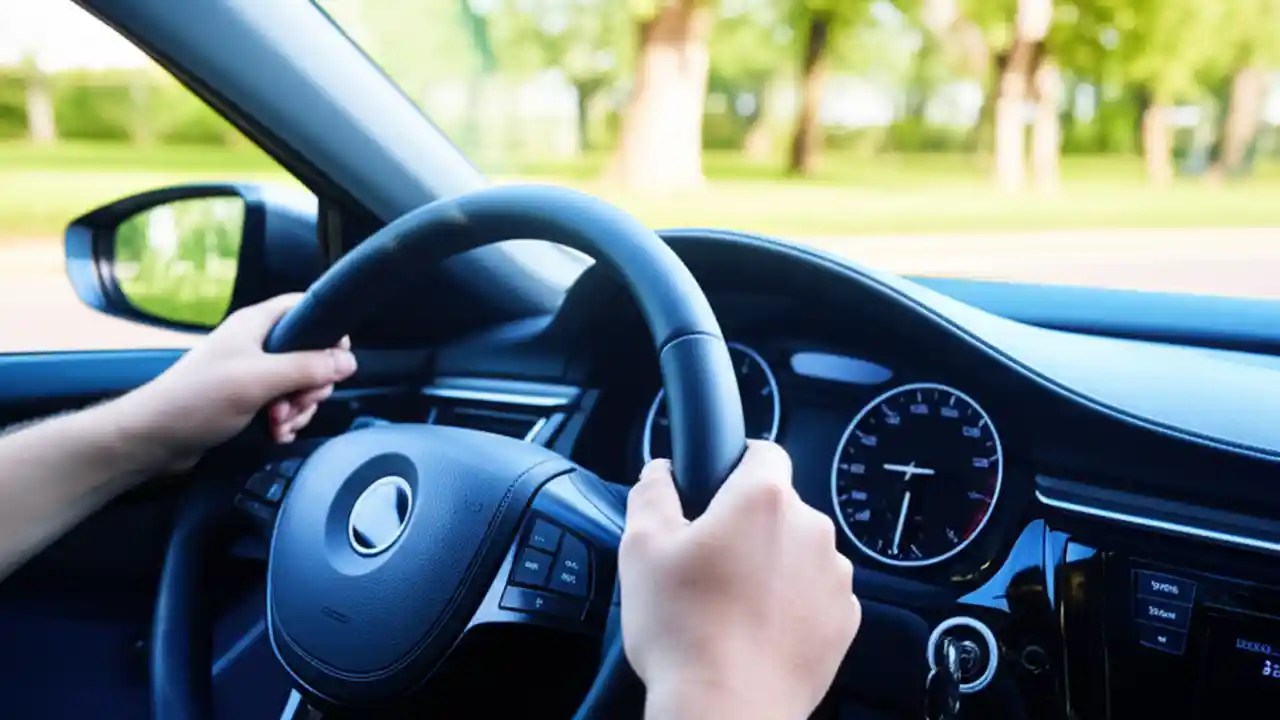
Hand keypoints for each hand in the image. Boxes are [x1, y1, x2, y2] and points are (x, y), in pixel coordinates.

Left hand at [122, 294, 356, 471]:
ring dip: (299, 409)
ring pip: (301, 385)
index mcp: (257, 324)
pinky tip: (275, 434)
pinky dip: (286, 422)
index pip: (307, 309)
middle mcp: (258, 344)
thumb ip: (308, 368)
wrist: (154, 439)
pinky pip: (285, 406)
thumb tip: (350, 362)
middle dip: (312, 386)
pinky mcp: (249, 400)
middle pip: (312, 355)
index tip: (334, 364)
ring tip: (278, 425)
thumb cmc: (199, 400)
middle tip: (294, 404)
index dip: (329, 332)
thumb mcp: (259, 380)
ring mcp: (254, 373)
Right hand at [620, 441, 860, 719]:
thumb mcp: (641, 550)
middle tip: (706, 561)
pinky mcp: (843, 620)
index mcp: (763, 499)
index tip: (716, 487)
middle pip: (779, 506)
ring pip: (798, 551)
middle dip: (746, 525)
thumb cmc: (685, 633)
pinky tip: (754, 628)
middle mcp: (810, 529)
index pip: (762, 450)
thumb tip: (660, 472)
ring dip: (771, 565)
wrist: (727, 710)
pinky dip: (791, 604)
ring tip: (729, 604)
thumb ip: (652, 493)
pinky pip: (814, 594)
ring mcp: (833, 577)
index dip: (735, 463)